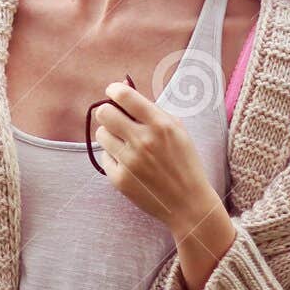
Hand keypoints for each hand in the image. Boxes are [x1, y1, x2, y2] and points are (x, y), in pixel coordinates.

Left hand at [90, 79, 220, 236]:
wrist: (189, 204)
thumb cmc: (183, 162)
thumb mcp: (176, 130)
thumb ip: (150, 109)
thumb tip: (122, 85)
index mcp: (161, 124)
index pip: (124, 95)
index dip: (114, 90)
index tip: (113, 93)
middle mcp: (144, 141)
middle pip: (104, 112)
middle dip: (108, 113)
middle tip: (117, 120)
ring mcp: (130, 161)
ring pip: (101, 134)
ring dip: (110, 136)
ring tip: (127, 145)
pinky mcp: (120, 179)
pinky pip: (104, 157)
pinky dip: (114, 158)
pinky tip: (130, 165)